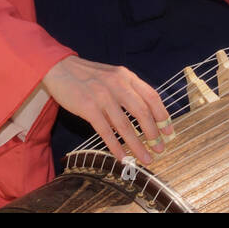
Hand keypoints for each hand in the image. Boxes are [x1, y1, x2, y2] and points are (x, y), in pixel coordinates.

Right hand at [40, 55, 170, 164]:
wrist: (59, 69)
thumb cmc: (88, 76)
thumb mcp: (112, 77)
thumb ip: (128, 91)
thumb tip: (146, 115)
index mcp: (126, 76)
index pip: (152, 96)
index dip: (163, 115)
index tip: (169, 131)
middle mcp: (117, 84)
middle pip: (142, 111)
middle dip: (153, 133)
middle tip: (160, 148)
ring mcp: (102, 96)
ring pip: (125, 125)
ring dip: (137, 145)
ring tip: (145, 158)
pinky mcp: (87, 107)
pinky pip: (105, 131)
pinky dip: (115, 146)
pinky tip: (122, 156)